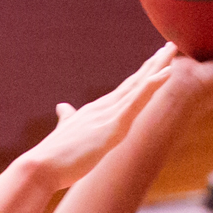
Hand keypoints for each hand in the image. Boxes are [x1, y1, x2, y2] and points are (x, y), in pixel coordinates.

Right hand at [18, 44, 176, 192]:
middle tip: (171, 46)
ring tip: (172, 49)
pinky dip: (152, 86)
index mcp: (96, 111)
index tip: (155, 60)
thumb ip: (68, 118)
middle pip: (135, 82)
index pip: (124, 90)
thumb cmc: (53, 155)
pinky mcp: (112, 127)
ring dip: (157, 68)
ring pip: (139, 87)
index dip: (142, 75)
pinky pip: (137, 102)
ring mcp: (108, 115)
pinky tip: (166, 74)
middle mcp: (103, 108)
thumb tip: (64, 107)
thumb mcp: (66, 132)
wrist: (40, 167)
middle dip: (154, 64)